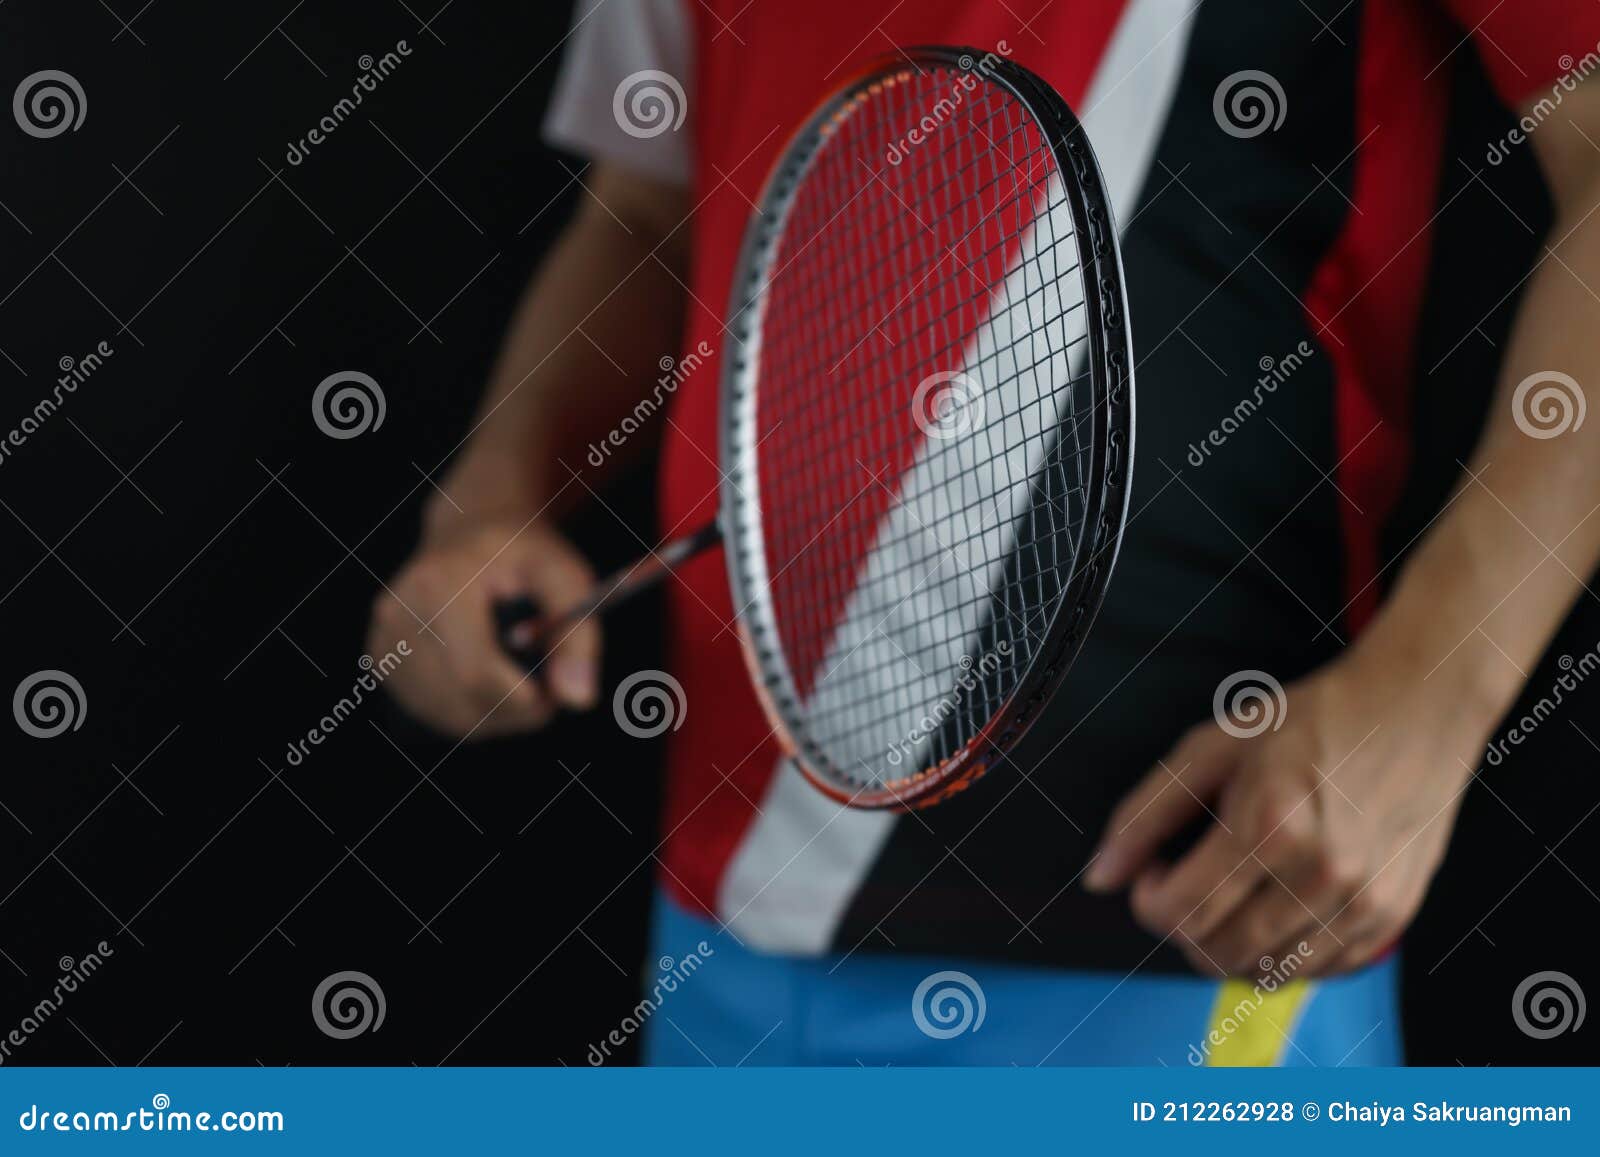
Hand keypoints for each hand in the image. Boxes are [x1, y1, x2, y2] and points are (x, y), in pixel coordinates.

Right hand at [367, 516, 599, 737]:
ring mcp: (385, 637)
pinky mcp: (381, 657)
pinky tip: (486, 674)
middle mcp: (400, 612)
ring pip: (449, 716)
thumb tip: (577, 700)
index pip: (476, 672)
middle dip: (515, 710)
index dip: (522, 700)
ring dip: (496, 713)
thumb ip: (578, 635)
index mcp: (441, 583)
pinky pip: (434, 711)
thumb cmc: (524, 555)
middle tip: (546, 687)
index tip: (553, 698)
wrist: (471, 531)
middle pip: (463, 700)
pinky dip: (471, 710)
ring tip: (517, 672)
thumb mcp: (564, 575)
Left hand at [1084, 646, 1500, 978]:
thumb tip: (1098, 879)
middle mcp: (1322, 874)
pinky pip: (1313, 972)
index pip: (1178, 913)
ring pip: (1262, 974)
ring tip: (1229, 892)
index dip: (1146, 899)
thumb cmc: (1309, 723)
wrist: (1414, 711)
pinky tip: (1274, 904)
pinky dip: (1279, 953)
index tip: (1153, 870)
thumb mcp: (1211, 747)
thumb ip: (1145, 815)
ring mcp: (1362, 904)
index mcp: (1270, 826)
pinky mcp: (1391, 919)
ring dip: (1226, 945)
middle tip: (1186, 881)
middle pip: (1215, 953)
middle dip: (1180, 926)